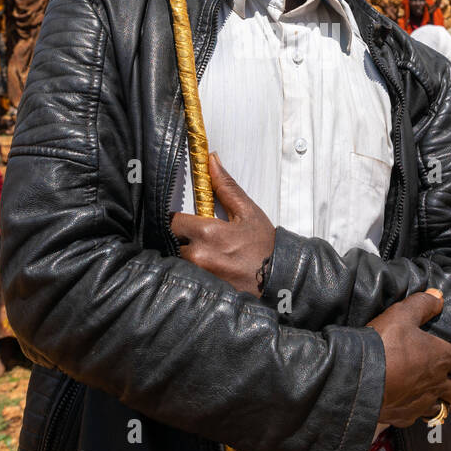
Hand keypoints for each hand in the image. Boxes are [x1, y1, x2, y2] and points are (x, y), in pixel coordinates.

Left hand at [169, 154, 274, 293]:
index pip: (172, 221)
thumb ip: (226, 187)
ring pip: (176, 261)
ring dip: (184, 256)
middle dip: (180, 239)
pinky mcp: (201, 290)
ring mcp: (199, 276)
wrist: (279, 277)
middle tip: (195, 239)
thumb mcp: (247, 212)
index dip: (177, 220)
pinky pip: (185, 278)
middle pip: (171, 243)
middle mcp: (198, 256)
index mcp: (207, 233)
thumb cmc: (264, 245)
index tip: (185, 221)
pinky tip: (207, 268)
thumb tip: (211, 161)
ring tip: (204, 255)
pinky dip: (190, 272)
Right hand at [367, 289, 450, 427]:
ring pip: (440, 408)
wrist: (357, 377)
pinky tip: (403, 402)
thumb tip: (438, 297)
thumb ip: (422, 304)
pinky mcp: (403, 417)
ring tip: (426, 392)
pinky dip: (413, 411)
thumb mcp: (401, 314)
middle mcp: (436, 384)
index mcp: (441, 358)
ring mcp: (420, 404)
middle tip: (444, 377)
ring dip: (437, 401)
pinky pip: (415, 418)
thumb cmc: (383, 343)